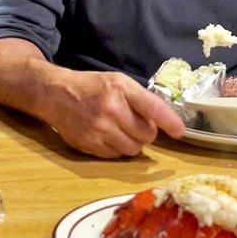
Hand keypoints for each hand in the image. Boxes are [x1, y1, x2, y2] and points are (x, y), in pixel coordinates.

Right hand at [39, 67, 185, 158]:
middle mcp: (111, 109)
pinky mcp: (89, 144)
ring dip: (133, 143)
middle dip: (146, 132)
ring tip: (121, 130)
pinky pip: (116, 156)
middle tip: (135, 123)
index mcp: (121, 89)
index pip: (154, 109)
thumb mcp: (118, 81)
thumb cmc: (92, 87)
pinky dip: (117, 149)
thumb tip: (164, 120)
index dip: (171, 123)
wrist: (56, 94)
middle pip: (147, 135)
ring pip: (133, 149)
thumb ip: (140, 98)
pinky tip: (108, 136)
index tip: (179, 132)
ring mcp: (99, 129)